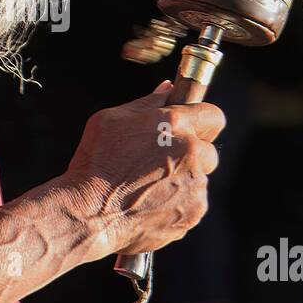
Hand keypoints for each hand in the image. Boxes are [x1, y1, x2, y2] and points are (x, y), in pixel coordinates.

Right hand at [63, 81, 225, 257]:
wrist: (89, 213)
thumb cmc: (95, 162)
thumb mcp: (112, 120)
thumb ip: (148, 102)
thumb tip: (167, 89)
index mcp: (175, 124)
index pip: (213, 115)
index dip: (202, 122)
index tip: (192, 130)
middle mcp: (191, 152)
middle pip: (209, 151)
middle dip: (192, 155)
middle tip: (162, 162)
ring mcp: (195, 185)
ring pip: (199, 180)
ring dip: (183, 181)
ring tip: (148, 187)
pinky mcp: (194, 212)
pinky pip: (192, 204)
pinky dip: (177, 204)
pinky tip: (150, 203)